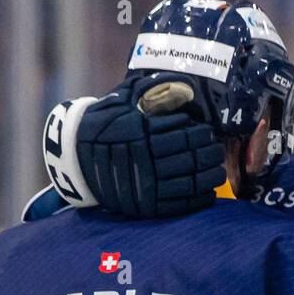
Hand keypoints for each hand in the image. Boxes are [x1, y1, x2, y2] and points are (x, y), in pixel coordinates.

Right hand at [74, 75, 225, 217]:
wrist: (76, 156)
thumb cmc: (105, 124)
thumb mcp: (124, 100)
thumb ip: (153, 92)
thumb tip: (185, 89)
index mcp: (143, 133)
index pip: (185, 135)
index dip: (202, 136)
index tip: (208, 134)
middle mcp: (146, 159)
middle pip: (191, 158)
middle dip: (210, 155)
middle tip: (216, 152)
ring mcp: (146, 184)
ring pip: (189, 182)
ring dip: (208, 178)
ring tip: (217, 172)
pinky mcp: (146, 205)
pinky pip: (179, 204)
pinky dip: (197, 199)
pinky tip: (207, 192)